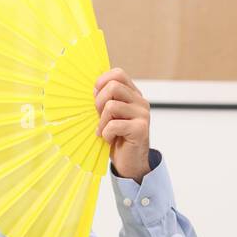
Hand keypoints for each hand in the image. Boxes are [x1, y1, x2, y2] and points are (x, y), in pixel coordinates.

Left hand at [95, 67, 150, 181]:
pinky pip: (113, 125)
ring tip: (105, 131)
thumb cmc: (117, 138)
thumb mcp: (109, 116)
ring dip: (102, 122)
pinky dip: (106, 134)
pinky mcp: (140, 129)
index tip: (96, 98)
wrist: (130, 163)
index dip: (102, 82)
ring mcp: (142, 114)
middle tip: (99, 118)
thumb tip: (94, 88)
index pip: (118, 74)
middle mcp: (140, 101)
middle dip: (99, 102)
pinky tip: (110, 139)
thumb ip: (104, 101)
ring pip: (111, 106)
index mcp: (132, 95)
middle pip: (113, 86)